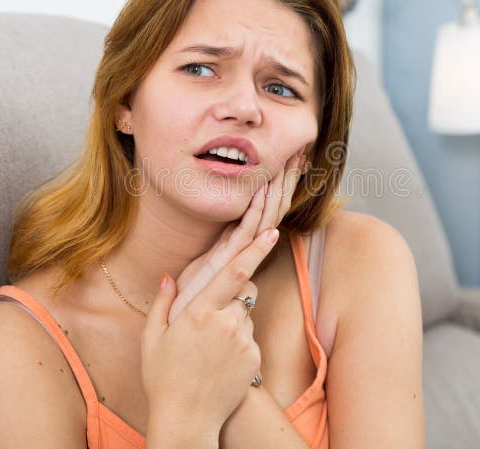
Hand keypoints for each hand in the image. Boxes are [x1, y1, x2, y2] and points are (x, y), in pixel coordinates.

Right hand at [140, 190, 279, 431]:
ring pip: (246, 316)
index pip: (235, 271)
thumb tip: (169, 277)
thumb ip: (162, 303)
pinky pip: (251, 338)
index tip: (273, 232)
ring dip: (234, 322)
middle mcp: (226, 322)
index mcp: (200, 312)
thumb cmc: (163, 379)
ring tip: (210, 350)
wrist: (186, 421)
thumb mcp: (152, 339)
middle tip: (213, 318)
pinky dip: (239, 343)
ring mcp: (244, 341)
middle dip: (235, 294)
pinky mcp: (254, 358)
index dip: (256, 249)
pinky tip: (219, 363)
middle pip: (244, 292)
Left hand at [168, 145, 307, 321]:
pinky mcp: (225, 260)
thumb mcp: (197, 273)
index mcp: (236, 247)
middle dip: (286, 180)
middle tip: (300, 152)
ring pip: (265, 216)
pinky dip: (256, 210)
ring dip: (277, 188)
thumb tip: (219, 252)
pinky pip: (245, 231)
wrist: (180, 327)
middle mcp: (243, 248)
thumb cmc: (186, 304)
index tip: (290, 162)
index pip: (266, 211)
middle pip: (274, 208)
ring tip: (289, 161)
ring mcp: (236, 254)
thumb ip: (211, 260)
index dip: (280, 187)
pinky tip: (263, 189)